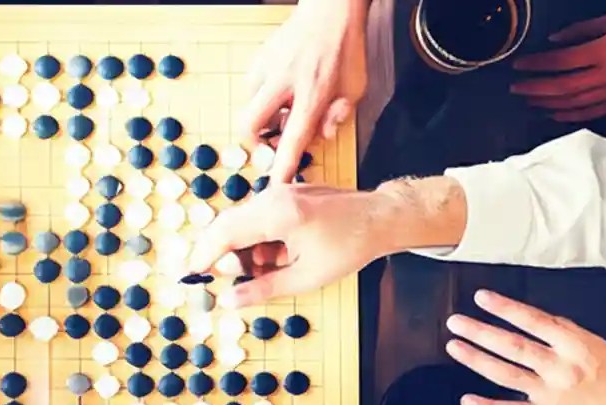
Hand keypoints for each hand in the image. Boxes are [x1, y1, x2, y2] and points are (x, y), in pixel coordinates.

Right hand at [186, 176, 467, 306]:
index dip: (203, 255)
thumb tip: (228, 301)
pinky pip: (257, 218)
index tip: (192, 275)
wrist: (380, 218)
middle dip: (220, 255)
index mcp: (278, 214)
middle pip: (227, 225)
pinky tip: (273, 259)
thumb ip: (262, 289)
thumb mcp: (305, 277)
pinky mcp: (285, 195)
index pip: (225, 232)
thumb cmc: (348, 247)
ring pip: (241, 223)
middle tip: (220, 280)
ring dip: (242, 251)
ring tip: (263, 273)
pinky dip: (257, 242)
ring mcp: (279, 193)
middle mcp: (274, 197)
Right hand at [241, 0, 367, 183]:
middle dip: (255, 141)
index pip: (293, 139)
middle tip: (270, 142)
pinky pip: (253, 86)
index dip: (283, 166)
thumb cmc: (346, 47)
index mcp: (313, 94)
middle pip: (249, 125)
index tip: (274, 185)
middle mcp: (285, 83)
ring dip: (263, 115)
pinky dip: (263, 94)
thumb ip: (338, 116)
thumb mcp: (355, 87)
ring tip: (283, 108)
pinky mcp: (260, 58)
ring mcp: (268, 69)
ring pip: (250, 105)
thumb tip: (320, 136)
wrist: (332, 8)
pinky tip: (280, 89)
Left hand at [446, 289, 605, 404]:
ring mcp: (550, 394)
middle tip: (456, 322)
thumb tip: (536, 320)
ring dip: (476, 360)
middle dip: (480, 332)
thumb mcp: (599, 347)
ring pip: (505, 374)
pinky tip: (467, 400)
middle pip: (513, 346)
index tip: (482, 298)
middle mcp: (561, 369)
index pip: (534, 322)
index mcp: (576, 347)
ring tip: (455, 347)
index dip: (506, 309)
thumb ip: (566, 333)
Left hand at [512, 15, 605, 122]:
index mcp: (604, 52)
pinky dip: (565, 114)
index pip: (560, 60)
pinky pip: (586, 114)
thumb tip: (556, 40)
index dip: (536, 64)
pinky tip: (551, 113)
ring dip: (544, 102)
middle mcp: (604, 76)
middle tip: (514, 87)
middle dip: (533, 87)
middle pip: (559, 86)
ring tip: (526, 100)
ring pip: (569, 102)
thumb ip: (585, 30)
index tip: (518, 65)